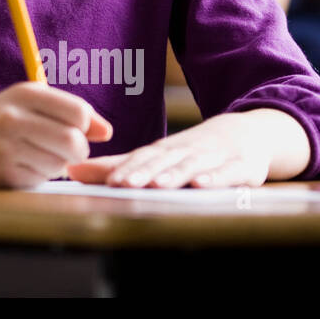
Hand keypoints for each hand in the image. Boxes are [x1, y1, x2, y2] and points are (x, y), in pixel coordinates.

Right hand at [0, 81, 112, 187]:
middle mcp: (12, 117)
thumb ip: (67, 112)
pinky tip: (18, 167)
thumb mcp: (25, 104)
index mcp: (23, 93)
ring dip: (54, 166)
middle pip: (73, 142)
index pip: (77, 112)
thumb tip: (107, 132)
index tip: (72, 129)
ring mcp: (4, 147)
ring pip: (58, 165)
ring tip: (33, 156)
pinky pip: (38, 181)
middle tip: (63, 150)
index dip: (84, 126)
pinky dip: (36, 177)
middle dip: (77, 151)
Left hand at [66, 112, 270, 187]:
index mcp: (164, 151)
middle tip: (121, 184)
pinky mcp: (241, 168)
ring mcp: (214, 158)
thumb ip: (116, 166)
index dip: (124, 169)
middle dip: (141, 173)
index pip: (141, 158)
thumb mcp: (156, 156)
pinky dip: (216, 179)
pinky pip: (228, 174)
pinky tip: (202, 185)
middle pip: (162, 162)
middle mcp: (186, 151)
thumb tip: (71, 170)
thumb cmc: (194, 150)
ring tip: (155, 184)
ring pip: (191, 167)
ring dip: (173, 175)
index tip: (106, 181)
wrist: (248, 133)